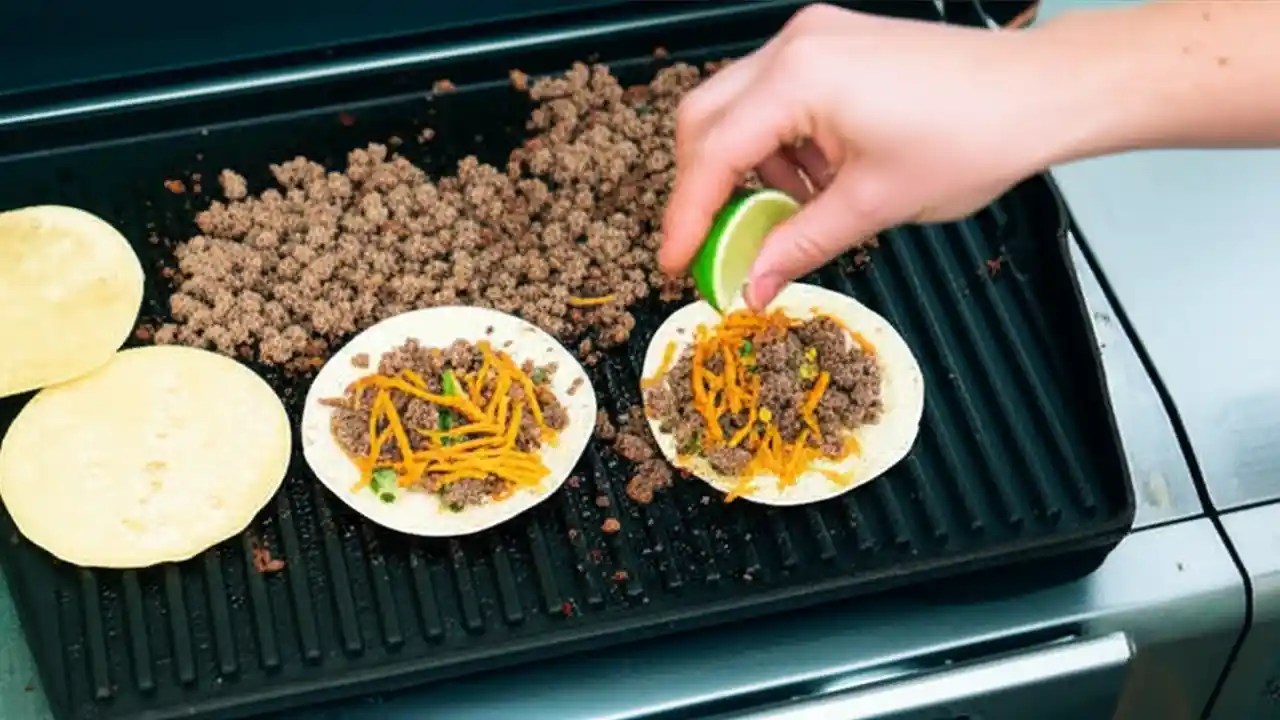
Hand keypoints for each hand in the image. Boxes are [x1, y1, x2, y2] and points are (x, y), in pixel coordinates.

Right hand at [659, 4, 1053, 308]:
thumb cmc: (972, 139)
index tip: (676, 263)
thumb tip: (749, 285)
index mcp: (799, 78)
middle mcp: (795, 45)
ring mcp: (814, 37)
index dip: (688, 216)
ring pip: (737, 106)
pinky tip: (816, 178)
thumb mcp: (873, 206)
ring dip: (747, 165)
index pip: (714, 154)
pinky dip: (779, 143)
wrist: (1041, 92)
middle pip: (706, 118)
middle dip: (704, 186)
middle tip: (719, 242)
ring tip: (793, 210)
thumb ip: (797, 244)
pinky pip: (775, 95)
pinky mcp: (833, 43)